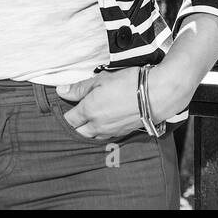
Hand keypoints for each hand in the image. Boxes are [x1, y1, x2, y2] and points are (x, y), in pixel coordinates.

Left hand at [56, 64, 188, 140]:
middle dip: (73, 126)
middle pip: (77, 133)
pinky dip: (100, 132)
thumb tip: (60, 91)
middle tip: (74, 116)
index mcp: (89, 110)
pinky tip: (104, 123)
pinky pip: (105, 137)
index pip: (68, 120)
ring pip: (90, 137)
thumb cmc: (130, 83)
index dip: (62, 115)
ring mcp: (110, 132)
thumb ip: (80, 88)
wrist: (156, 94)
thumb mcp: (102, 79)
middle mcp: (97, 125)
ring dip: (86, 131)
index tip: (62, 108)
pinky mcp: (121, 134)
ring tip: (88, 120)